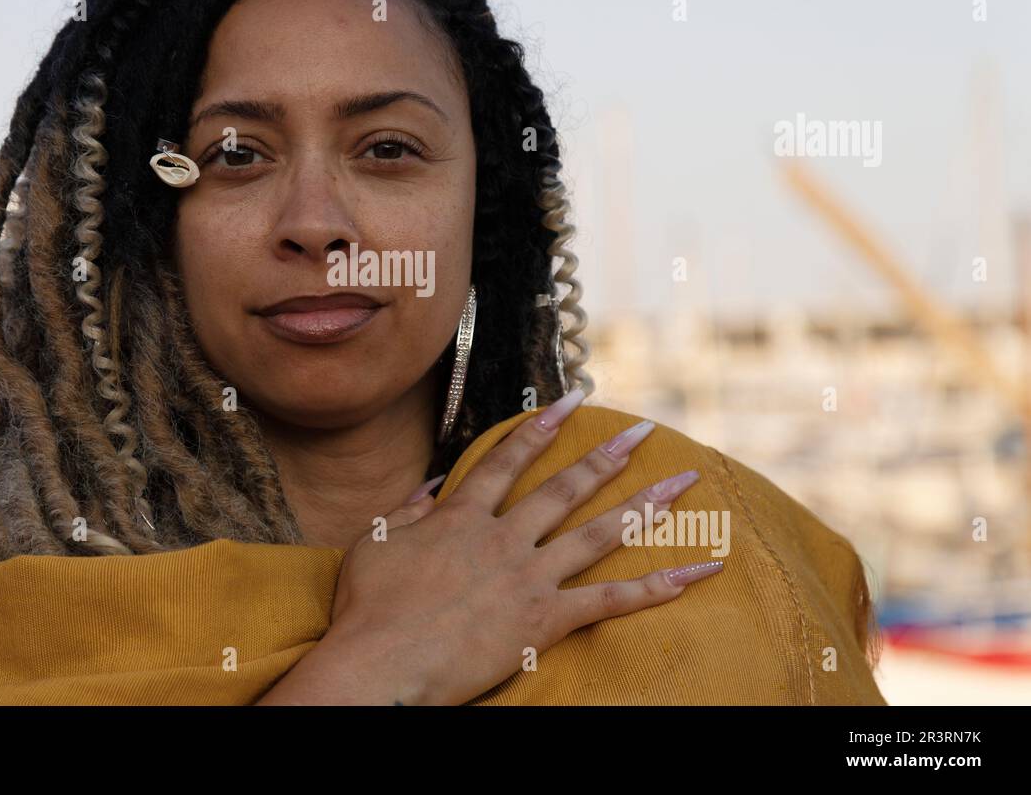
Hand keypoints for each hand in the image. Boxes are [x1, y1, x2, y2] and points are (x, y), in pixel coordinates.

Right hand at [325, 387, 720, 704]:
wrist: (379, 663)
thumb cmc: (366, 609)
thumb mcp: (376, 544)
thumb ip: (409, 510)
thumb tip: (435, 482)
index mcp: (461, 517)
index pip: (508, 459)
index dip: (542, 427)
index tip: (572, 399)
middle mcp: (503, 538)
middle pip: (565, 488)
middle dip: (608, 455)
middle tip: (644, 430)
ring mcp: (528, 578)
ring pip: (599, 534)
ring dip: (646, 504)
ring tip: (684, 481)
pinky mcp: (544, 621)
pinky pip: (610, 601)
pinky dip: (657, 588)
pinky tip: (695, 572)